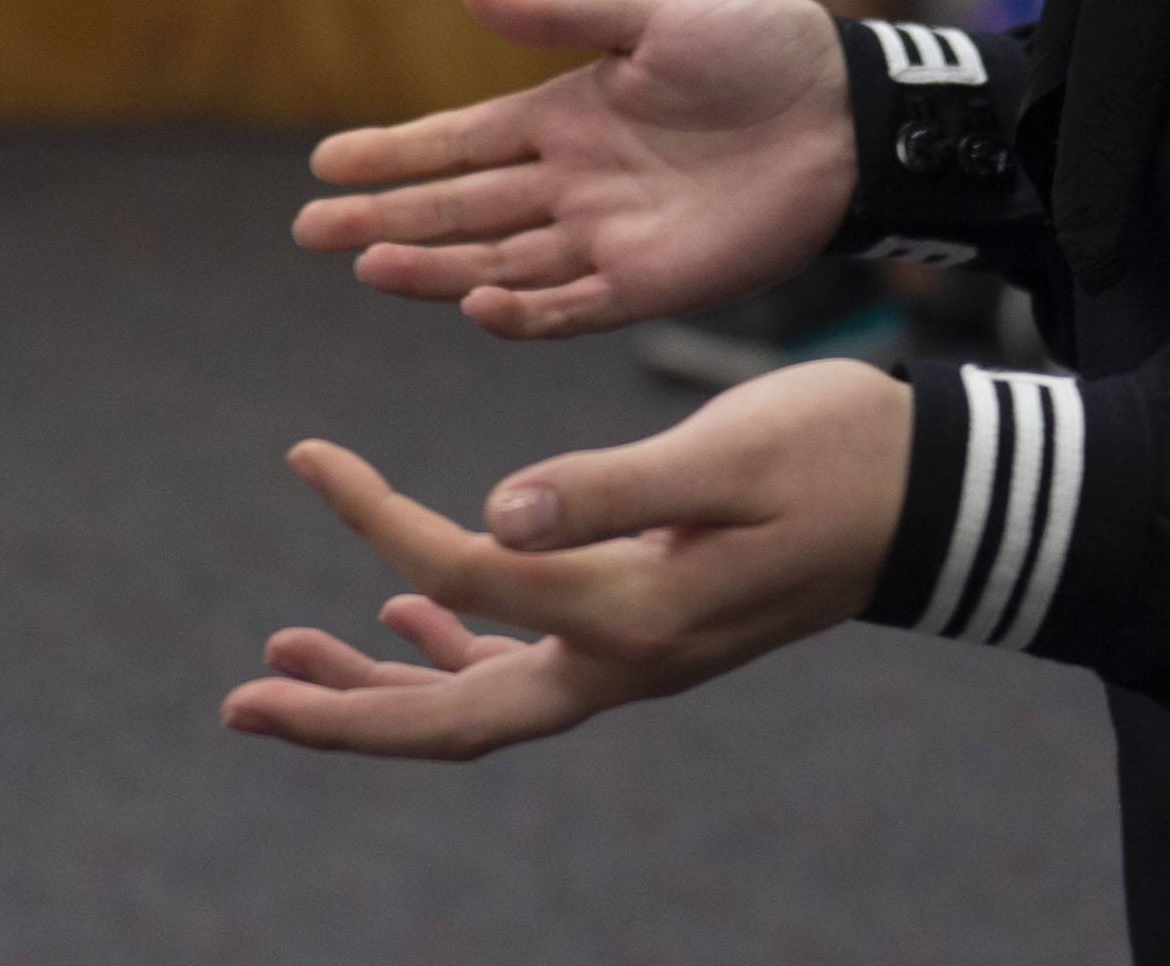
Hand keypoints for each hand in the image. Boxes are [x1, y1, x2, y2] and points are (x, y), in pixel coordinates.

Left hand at [220, 358, 909, 760]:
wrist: (932, 494)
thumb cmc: (837, 453)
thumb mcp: (726, 451)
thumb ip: (611, 486)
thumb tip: (496, 512)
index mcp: (632, 615)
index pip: (466, 574)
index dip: (375, 522)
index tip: (307, 457)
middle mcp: (625, 661)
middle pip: (455, 718)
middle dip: (341, 717)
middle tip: (238, 698)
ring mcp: (636, 659)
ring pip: (481, 702)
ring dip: (379, 690)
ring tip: (285, 655)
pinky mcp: (647, 630)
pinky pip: (525, 666)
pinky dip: (453, 648)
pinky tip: (404, 625)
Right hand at [293, 0, 851, 337]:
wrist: (846, 110)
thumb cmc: (759, 46)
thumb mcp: (652, 14)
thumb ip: (562, 15)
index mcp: (566, 114)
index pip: (459, 141)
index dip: (393, 153)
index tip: (324, 164)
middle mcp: (572, 183)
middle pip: (461, 208)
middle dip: (386, 217)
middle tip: (311, 230)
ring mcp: (607, 237)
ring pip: (500, 263)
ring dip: (435, 268)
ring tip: (368, 264)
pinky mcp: (653, 283)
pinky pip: (573, 308)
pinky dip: (524, 312)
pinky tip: (474, 304)